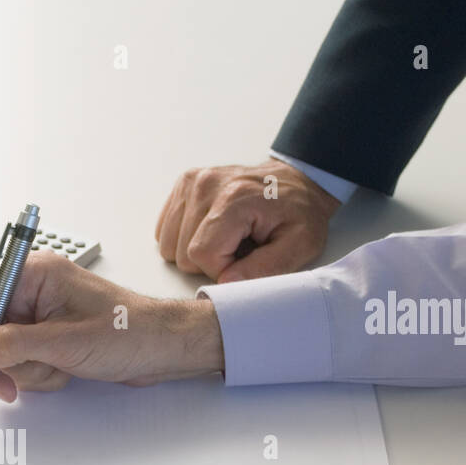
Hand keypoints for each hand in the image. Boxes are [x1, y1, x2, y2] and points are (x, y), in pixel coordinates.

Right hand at [0, 252, 222, 401]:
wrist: (165, 349)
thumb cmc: (129, 333)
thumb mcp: (65, 343)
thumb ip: (11, 346)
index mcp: (34, 273)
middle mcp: (32, 290)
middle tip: (8, 388)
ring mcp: (39, 315)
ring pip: (1, 351)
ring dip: (24, 372)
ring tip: (57, 371)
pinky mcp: (47, 337)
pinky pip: (21, 361)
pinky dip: (37, 375)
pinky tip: (64, 374)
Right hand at [154, 159, 339, 281]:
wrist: (298, 180)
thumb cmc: (299, 213)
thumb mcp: (300, 245)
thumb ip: (265, 269)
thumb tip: (226, 284)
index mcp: (234, 199)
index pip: (202, 255)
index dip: (223, 269)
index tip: (247, 259)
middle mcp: (206, 185)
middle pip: (183, 253)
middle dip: (211, 261)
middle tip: (241, 246)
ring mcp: (192, 182)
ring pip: (170, 245)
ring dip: (197, 250)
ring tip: (228, 237)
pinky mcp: (183, 185)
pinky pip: (165, 231)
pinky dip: (185, 237)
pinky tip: (213, 228)